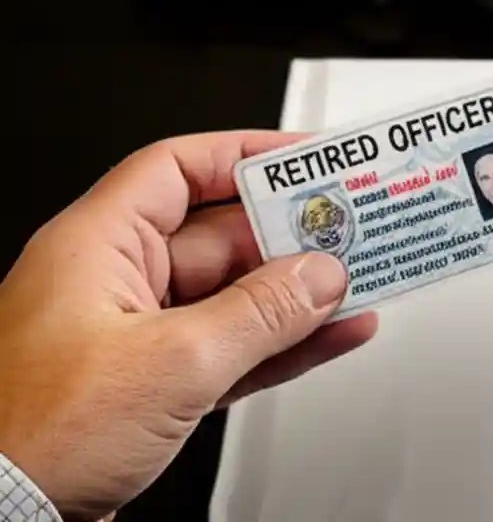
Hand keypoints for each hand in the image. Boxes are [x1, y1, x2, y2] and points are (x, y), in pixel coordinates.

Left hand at [0, 132, 378, 520]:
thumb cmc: (32, 435)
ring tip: (359, 282)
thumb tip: (317, 276)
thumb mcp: (172, 362)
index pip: (179, 170)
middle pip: (220, 235)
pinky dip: (282, 343)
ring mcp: (134, 334)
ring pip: (234, 295)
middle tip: (350, 234)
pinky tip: (329, 334)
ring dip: (297, 294)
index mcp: (97, 246)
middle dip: (289, 239)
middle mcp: (114, 281)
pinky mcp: (151, 384)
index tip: (304, 162)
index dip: (246, 157)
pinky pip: (233, 346)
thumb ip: (258, 313)